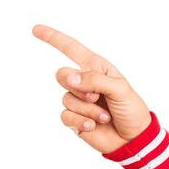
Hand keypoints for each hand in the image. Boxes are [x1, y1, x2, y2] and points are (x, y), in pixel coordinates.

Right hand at [32, 24, 150, 153]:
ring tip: (105, 115)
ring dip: (88, 109)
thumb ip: (95, 79)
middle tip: (97, 97)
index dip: (53, 38)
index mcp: (96, 68)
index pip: (71, 48)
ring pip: (66, 99)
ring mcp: (78, 101)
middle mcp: (84, 82)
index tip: (35, 29)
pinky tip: (94, 125)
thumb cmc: (131, 110)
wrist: (133, 139)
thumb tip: (70, 78)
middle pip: (62, 75)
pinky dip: (81, 121)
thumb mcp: (120, 89)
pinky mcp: (74, 118)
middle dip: (79, 87)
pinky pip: (66, 116)